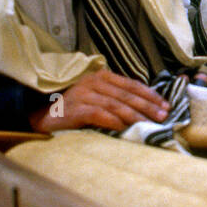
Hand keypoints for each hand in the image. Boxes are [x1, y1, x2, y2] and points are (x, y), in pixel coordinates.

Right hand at [28, 69, 171, 131]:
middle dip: (147, 106)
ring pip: (115, 104)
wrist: (40, 115)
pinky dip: (113, 121)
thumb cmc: (72, 108)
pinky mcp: (74, 110)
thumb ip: (115, 98)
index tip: (166, 105)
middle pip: (126, 95)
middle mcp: (92, 83)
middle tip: (163, 116)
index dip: (150, 95)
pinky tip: (125, 128)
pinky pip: (98, 114)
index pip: (131, 84)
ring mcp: (82, 95)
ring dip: (135, 115)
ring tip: (150, 124)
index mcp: (100, 77)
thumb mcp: (95, 97)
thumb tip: (144, 109)